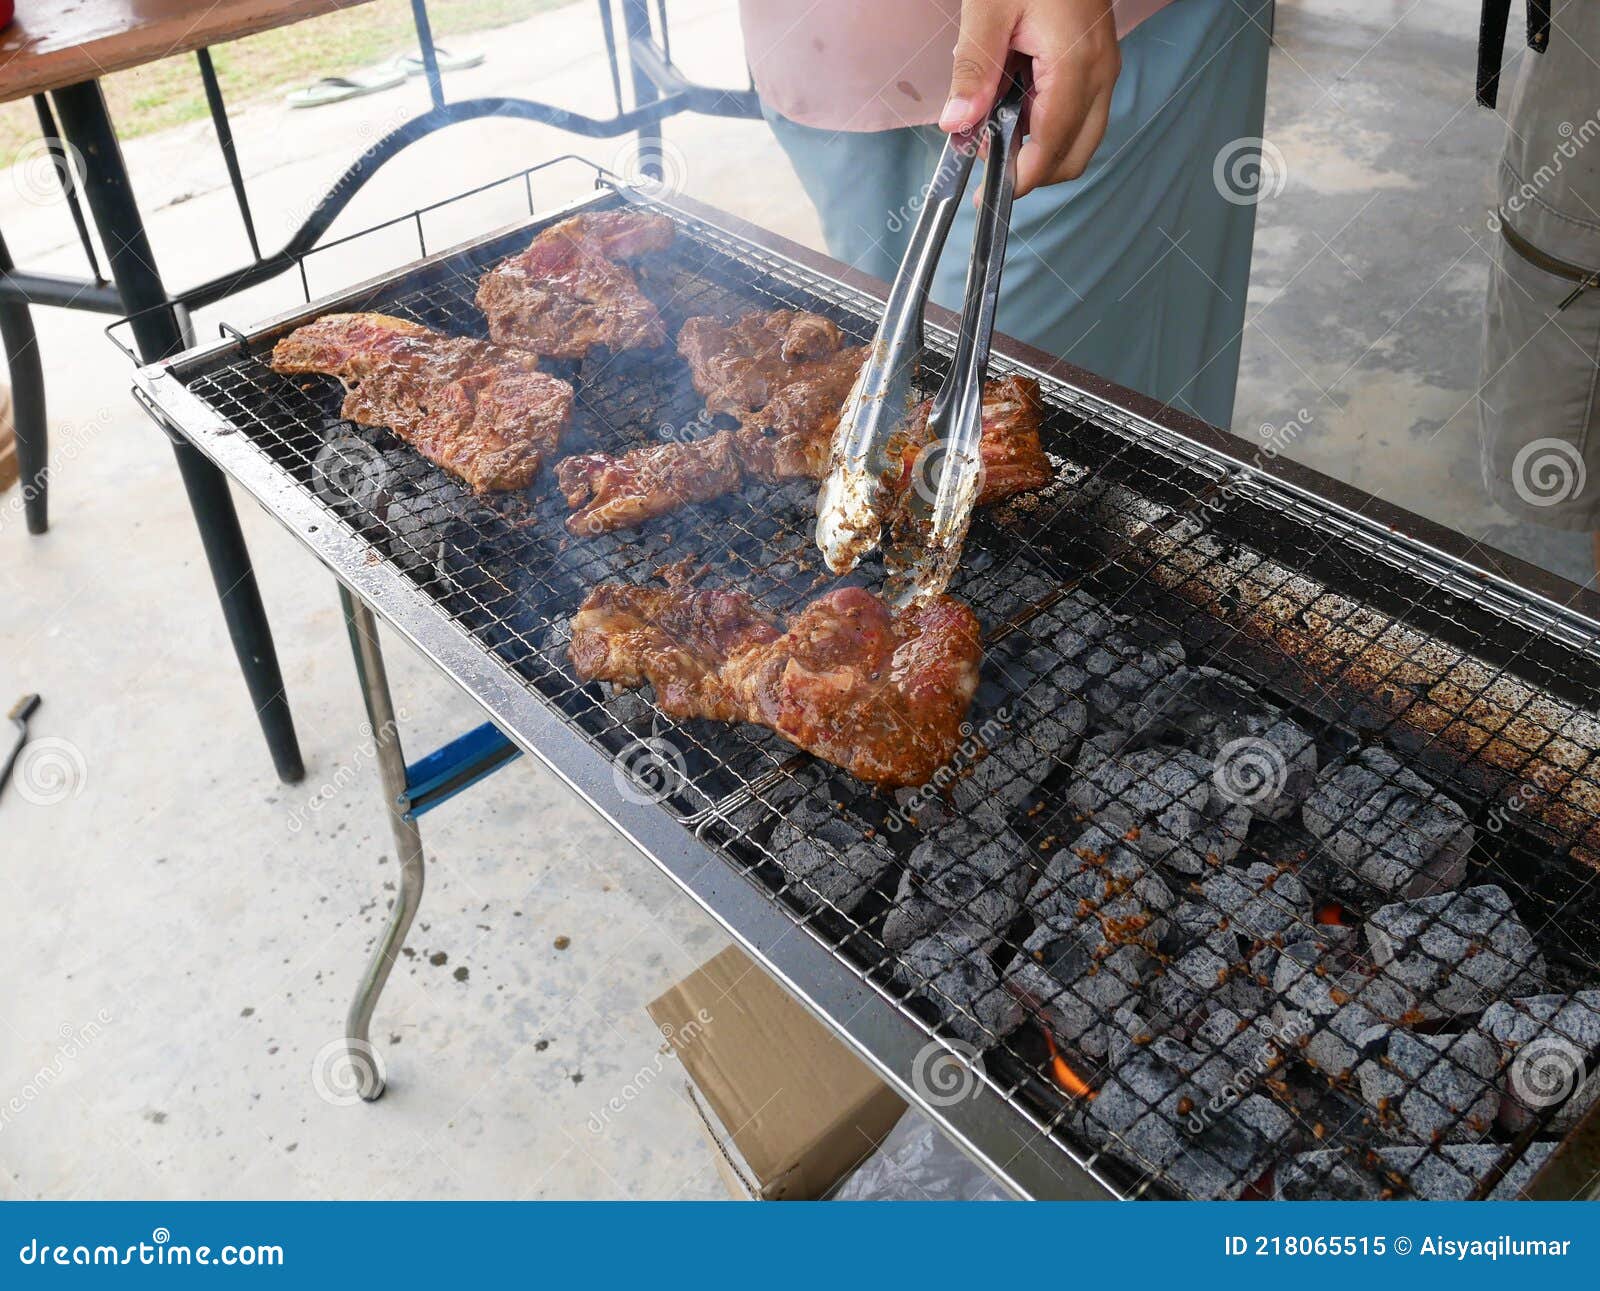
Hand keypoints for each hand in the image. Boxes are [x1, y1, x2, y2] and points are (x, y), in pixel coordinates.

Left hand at [939, 0, 1120, 197]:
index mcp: (1076, 66)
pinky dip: (1050, 127)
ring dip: (1040, 150)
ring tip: (996, 129)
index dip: (1020, 179)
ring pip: (1080, 140)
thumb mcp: (988, 9)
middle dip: (1031, 172)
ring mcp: (1105, 70)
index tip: (986, 192)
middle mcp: (1100, 75)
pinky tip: (1016, 107)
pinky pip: (1081, 115)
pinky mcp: (1099, 63)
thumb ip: (974, 70)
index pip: (1052, 147)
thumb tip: (956, 123)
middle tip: (985, 159)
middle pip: (1073, 156)